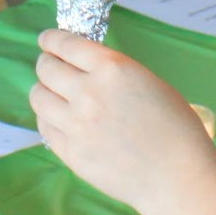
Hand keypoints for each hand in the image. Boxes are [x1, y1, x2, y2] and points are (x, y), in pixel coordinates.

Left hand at [30, 29, 215, 214]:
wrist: (177, 175)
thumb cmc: (174, 127)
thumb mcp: (147, 81)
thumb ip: (112, 73)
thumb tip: (84, 69)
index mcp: (111, 69)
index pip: (66, 44)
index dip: (51, 39)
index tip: (46, 40)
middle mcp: (88, 92)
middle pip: (47, 69)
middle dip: (46, 63)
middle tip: (49, 65)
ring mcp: (76, 124)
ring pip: (39, 97)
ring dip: (43, 90)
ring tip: (50, 93)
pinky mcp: (71, 153)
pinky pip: (45, 128)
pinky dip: (48, 119)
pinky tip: (56, 119)